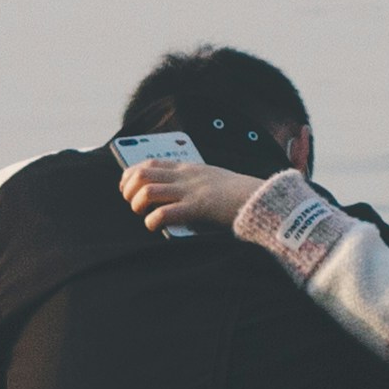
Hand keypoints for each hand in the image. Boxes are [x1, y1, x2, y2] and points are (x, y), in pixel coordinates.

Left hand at [122, 159, 261, 234]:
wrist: (260, 198)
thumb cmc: (237, 194)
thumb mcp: (211, 180)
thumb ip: (192, 184)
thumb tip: (173, 198)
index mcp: (189, 168)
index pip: (150, 162)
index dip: (131, 174)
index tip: (127, 187)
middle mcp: (185, 176)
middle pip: (142, 173)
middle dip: (129, 189)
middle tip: (133, 203)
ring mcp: (190, 191)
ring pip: (147, 191)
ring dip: (137, 204)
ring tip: (143, 214)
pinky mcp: (197, 208)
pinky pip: (164, 213)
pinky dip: (152, 221)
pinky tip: (154, 226)